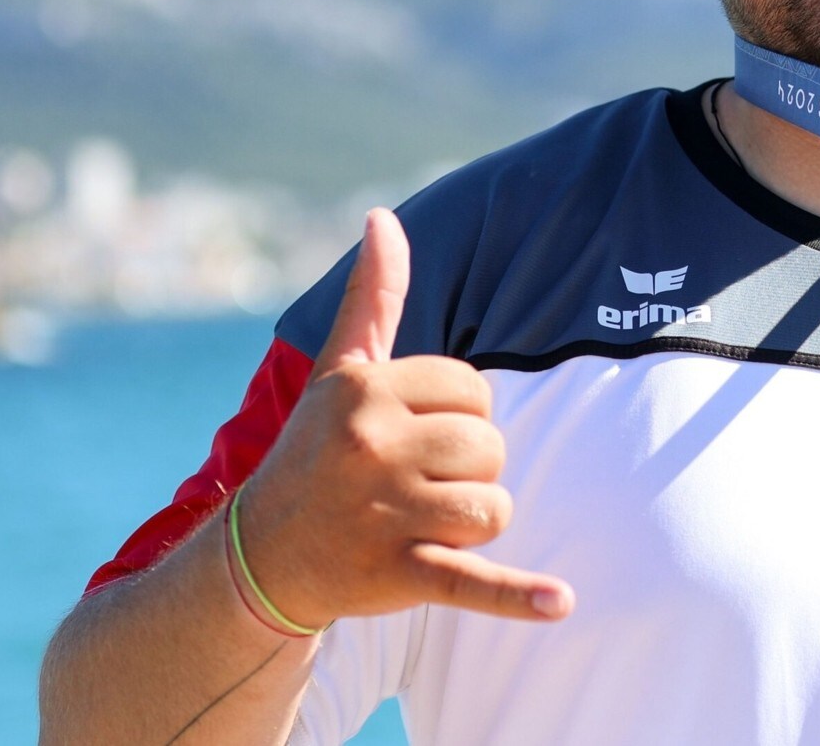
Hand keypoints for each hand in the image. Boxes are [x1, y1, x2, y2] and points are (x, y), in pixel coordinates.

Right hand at [234, 208, 572, 628]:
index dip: (460, 416)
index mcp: (367, 391)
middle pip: (490, 447)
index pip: (476, 391)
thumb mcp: (339, 374)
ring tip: (422, 522)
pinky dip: (518, 595)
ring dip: (473, 521)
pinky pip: (473, 580)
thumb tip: (383, 218)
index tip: (413, 435)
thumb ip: (373, 298)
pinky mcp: (399, 573)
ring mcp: (385, 513)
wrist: (259, 560)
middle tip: (412, 484)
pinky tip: (561, 601)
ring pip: (494, 506)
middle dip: (468, 469)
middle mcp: (373, 446)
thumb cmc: (314, 453)